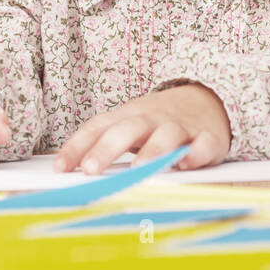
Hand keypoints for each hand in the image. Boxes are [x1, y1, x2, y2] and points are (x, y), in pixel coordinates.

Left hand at [54, 82, 231, 174]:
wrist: (208, 98)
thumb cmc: (158, 120)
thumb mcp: (129, 125)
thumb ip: (104, 144)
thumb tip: (68, 171)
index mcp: (128, 116)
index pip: (98, 128)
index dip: (78, 146)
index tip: (60, 168)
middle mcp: (152, 119)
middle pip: (128, 129)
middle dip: (107, 148)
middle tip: (91, 169)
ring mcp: (181, 127)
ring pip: (167, 135)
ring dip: (152, 150)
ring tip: (139, 168)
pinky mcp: (208, 138)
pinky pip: (204, 144)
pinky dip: (196, 153)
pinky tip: (186, 163)